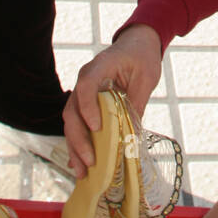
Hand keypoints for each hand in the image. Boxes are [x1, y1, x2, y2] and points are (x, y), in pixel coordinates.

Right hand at [62, 26, 162, 176]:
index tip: (96, 127)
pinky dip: (78, 144)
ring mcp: (82, 93)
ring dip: (74, 147)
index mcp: (100, 67)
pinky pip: (78, 125)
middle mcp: (85, 80)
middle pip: (73, 110)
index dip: (88, 107)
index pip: (86, 85)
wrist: (136, 44)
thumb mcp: (146, 76)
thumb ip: (137, 100)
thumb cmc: (142, 57)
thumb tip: (132, 134)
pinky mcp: (85, 104)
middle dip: (79, 139)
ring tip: (82, 173)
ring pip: (71, 122)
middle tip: (90, 161)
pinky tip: (79, 164)